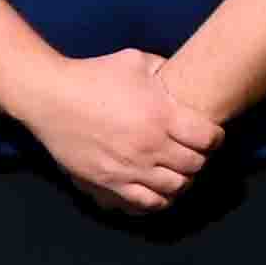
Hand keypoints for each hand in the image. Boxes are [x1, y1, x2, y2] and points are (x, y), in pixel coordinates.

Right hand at [27, 49, 220, 212]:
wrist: (50, 97)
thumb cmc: (93, 75)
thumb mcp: (136, 61)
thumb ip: (165, 69)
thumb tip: (183, 74)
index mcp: (162, 115)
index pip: (209, 139)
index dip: (215, 137)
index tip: (211, 135)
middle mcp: (150, 146)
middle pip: (195, 165)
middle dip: (200, 159)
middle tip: (194, 153)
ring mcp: (130, 168)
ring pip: (176, 187)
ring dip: (182, 180)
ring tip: (178, 171)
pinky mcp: (110, 182)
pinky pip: (147, 203)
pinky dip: (160, 199)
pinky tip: (159, 189)